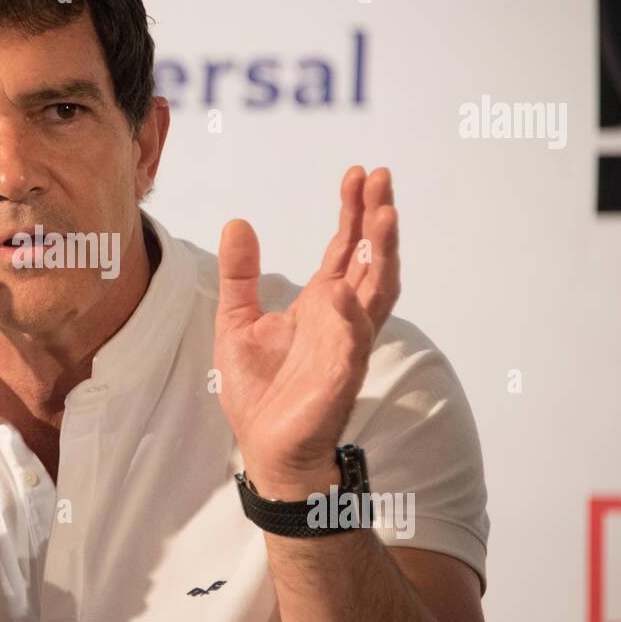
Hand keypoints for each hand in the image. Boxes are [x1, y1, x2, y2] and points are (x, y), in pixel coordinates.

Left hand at [214, 166, 399, 498]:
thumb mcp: (235, 321)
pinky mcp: (337, 380)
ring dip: (382, 256)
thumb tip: (238, 223)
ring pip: (375, 295)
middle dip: (377, 220)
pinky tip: (344, 289)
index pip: (345, 249)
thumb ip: (239, 275)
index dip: (353, 212)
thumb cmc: (259, 390)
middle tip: (381, 177)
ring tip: (385, 216)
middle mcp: (342, 320)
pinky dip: (351, 318)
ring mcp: (345, 348)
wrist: (265, 448)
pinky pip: (350, 345)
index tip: (359, 173)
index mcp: (321, 304)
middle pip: (370, 260)